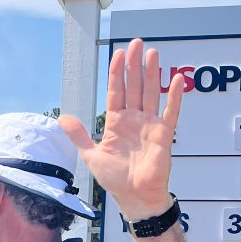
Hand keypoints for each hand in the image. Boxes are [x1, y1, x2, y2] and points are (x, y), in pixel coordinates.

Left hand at [58, 38, 180, 220]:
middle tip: (136, 43)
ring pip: (151, 93)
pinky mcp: (163, 135)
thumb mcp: (92, 155)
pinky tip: (178, 79)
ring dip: (152, 73)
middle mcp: (134, 120)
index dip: (117, 73)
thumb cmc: (115, 179)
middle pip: (134, 86)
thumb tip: (62, 118)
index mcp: (117, 123)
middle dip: (134, 65)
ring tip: (152, 53)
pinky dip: (175, 96)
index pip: (116, 92)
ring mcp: (150, 125)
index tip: (118, 54)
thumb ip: (79, 135)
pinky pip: (171, 112)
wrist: (134, 197)